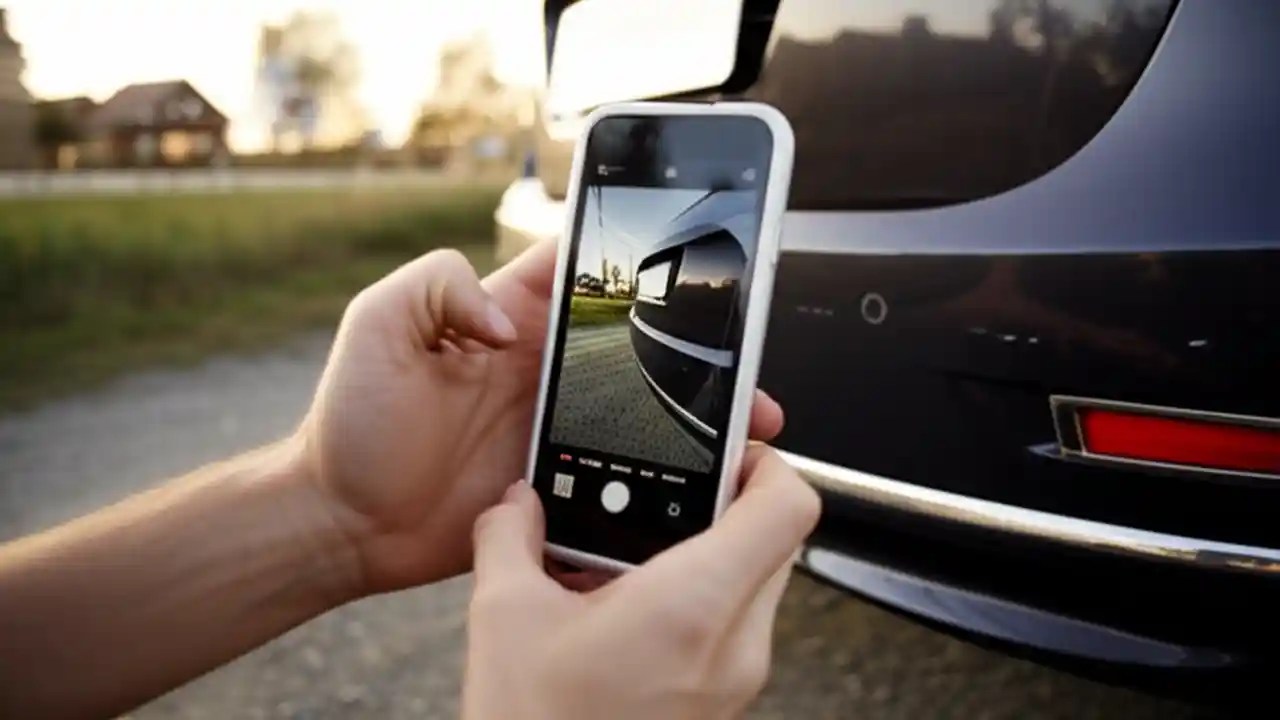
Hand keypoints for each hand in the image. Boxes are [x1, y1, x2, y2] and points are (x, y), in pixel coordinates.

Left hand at [297, 243, 785, 594]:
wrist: (344, 521)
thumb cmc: (350, 422)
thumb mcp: (374, 323)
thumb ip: (436, 287)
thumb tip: (508, 318)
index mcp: (506, 317)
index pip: (578, 266)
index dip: (628, 248)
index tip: (683, 243)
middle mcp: (540, 367)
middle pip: (633, 338)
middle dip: (691, 339)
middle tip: (740, 350)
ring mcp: (553, 425)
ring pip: (643, 405)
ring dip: (694, 410)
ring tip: (745, 420)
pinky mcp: (557, 479)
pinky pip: (622, 469)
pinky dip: (663, 472)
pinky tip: (698, 477)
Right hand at [463, 446, 820, 719]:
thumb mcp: (503, 617)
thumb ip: (509, 536)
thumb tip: (516, 503)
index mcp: (693, 606)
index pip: (789, 506)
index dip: (768, 462)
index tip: (729, 451)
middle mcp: (735, 645)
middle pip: (778, 539)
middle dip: (727, 506)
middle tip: (669, 496)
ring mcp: (736, 681)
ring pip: (759, 582)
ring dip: (711, 553)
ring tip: (637, 557)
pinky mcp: (724, 704)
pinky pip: (737, 625)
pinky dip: (700, 599)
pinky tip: (631, 607)